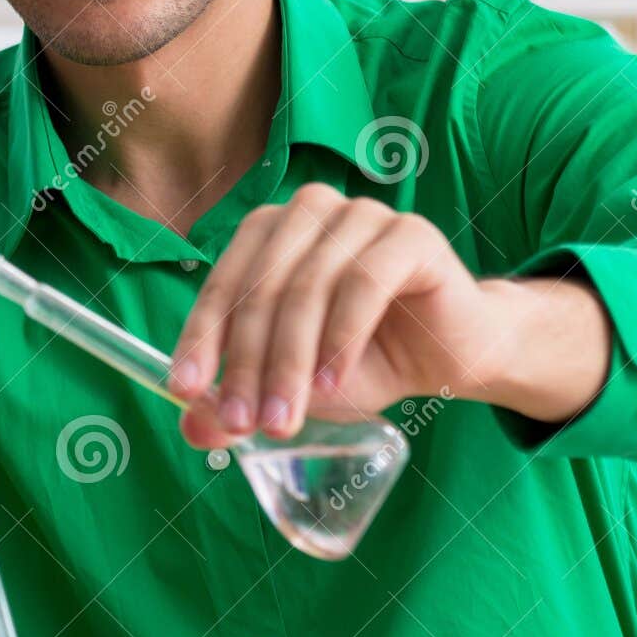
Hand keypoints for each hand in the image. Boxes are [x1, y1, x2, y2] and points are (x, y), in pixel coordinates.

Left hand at [168, 184, 501, 447]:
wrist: (453, 354)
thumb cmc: (365, 360)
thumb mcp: (294, 387)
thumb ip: (241, 402)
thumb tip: (190, 425)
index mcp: (272, 232)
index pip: (223, 283)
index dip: (200, 339)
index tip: (184, 392)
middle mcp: (313, 210)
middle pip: (264, 287)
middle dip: (249, 363)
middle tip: (245, 423)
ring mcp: (364, 214)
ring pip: (308, 286)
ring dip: (290, 360)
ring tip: (286, 419)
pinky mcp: (412, 234)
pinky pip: (364, 283)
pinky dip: (341, 338)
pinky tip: (334, 384)